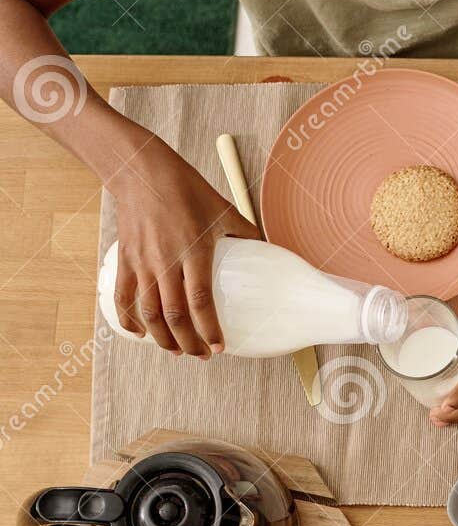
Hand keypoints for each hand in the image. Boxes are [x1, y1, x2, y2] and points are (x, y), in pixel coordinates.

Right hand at [106, 145, 259, 357]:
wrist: (140, 170)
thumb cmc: (186, 188)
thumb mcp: (223, 209)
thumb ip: (245, 233)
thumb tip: (265, 250)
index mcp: (194, 251)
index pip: (201, 300)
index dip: (209, 329)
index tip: (219, 347)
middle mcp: (166, 261)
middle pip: (174, 315)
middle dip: (189, 342)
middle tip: (202, 355)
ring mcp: (142, 262)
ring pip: (148, 312)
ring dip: (162, 338)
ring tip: (176, 350)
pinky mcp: (125, 259)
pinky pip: (123, 296)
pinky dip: (129, 319)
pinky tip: (138, 334)